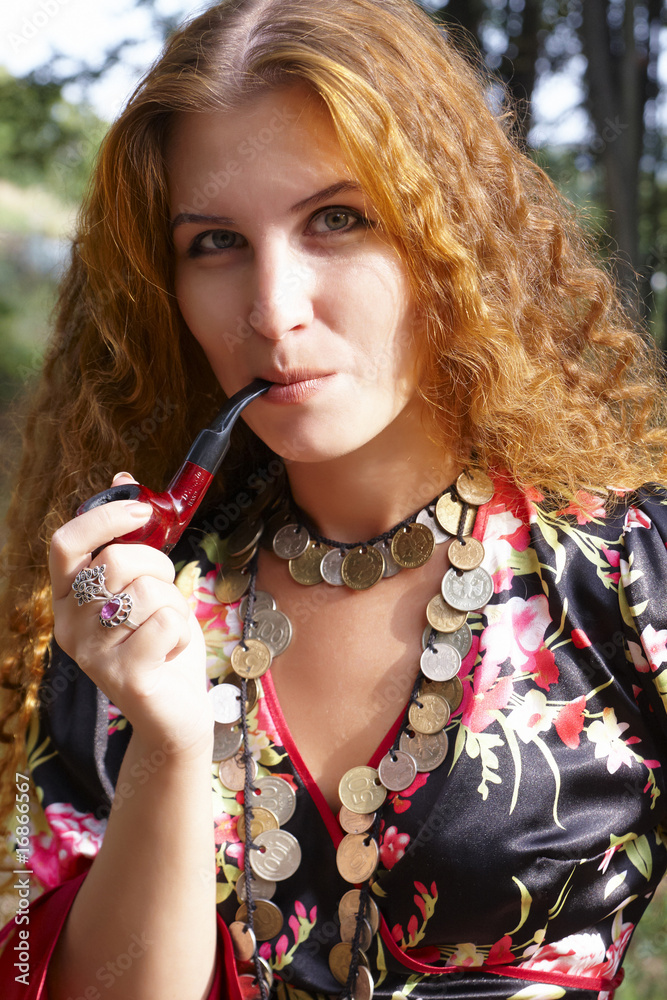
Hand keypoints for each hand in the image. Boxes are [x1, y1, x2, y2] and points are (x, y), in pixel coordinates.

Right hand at [50, 474, 212, 757]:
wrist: (174, 713)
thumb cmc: (160, 643)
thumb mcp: (146, 585)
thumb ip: (131, 540)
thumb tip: (125, 480)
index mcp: (68, 599)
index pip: (65, 543)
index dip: (103, 518)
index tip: (141, 513)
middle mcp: (68, 626)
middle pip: (116, 561)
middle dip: (157, 567)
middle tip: (165, 595)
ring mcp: (92, 654)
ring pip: (147, 591)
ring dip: (174, 604)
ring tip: (166, 632)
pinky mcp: (123, 677)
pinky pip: (166, 623)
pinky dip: (182, 632)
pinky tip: (170, 654)